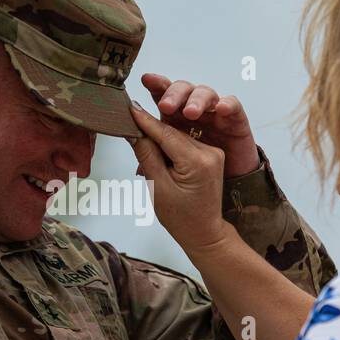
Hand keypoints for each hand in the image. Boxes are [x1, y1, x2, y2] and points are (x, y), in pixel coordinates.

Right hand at [128, 103, 234, 255]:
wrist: (204, 232)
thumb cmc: (181, 217)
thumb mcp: (158, 187)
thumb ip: (147, 155)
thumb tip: (134, 130)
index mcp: (198, 161)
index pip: (166, 134)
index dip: (145, 121)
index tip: (128, 108)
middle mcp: (210, 152)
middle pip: (172, 133)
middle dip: (149, 130)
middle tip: (126, 121)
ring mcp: (213, 152)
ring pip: (177, 136)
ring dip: (158, 139)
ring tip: (137, 141)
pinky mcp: (211, 154)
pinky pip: (184, 143)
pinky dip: (169, 146)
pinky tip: (155, 151)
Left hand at [140, 73, 260, 177]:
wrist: (217, 201)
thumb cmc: (188, 187)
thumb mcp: (164, 172)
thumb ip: (149, 149)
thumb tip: (130, 130)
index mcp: (172, 120)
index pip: (162, 97)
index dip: (155, 86)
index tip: (145, 79)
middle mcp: (192, 113)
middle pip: (183, 90)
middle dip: (174, 94)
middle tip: (166, 106)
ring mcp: (214, 115)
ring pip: (206, 94)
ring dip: (197, 100)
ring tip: (190, 113)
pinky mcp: (235, 121)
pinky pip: (234, 106)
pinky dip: (227, 104)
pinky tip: (220, 109)